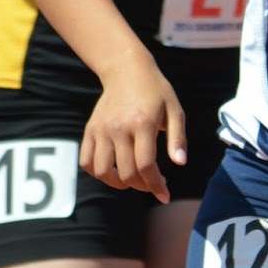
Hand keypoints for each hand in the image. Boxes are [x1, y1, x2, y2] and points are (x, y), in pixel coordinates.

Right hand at [80, 62, 186, 203]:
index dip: (155, 185)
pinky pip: (87, 161)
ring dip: (118, 183)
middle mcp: (118, 129)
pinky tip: (113, 172)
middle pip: (126, 172)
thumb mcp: (175, 109)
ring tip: (133, 180)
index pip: (146, 165)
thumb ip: (178, 138)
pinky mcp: (90, 130)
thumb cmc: (156, 91)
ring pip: (102, 171)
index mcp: (142, 124)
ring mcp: (101, 130)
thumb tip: (180, 164)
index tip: (164, 195)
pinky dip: (98, 173)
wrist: (127, 71)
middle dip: (143, 186)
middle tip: (154, 184)